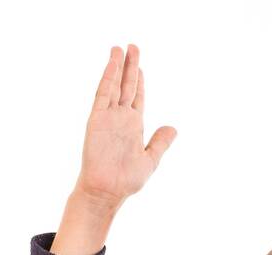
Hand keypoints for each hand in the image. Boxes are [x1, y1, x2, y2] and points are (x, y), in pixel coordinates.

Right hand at [74, 44, 176, 206]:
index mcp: (133, 126)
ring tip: (120, 48)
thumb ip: (160, 142)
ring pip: (114, 86)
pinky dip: (108, 78)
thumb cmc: (126, 180)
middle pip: (126, 86)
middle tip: (133, 46)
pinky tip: (113, 64)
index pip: (137, 98)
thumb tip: (173, 128)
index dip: (139, 81)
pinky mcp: (97, 119)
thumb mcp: (150, 159)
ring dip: (118, 67)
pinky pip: (103, 94)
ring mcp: (108, 117)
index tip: (140, 67)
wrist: (107, 190)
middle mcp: (120, 118)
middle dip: (130, 67)